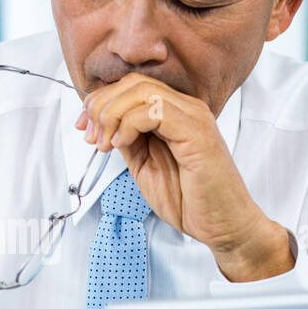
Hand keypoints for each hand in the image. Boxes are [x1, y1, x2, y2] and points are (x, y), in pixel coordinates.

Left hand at [76, 73, 294, 281]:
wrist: (223, 225)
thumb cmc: (191, 200)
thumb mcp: (145, 166)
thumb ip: (129, 142)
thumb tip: (105, 126)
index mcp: (175, 114)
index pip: (132, 87)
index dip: (101, 102)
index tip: (84, 126)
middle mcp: (186, 108)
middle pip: (133, 83)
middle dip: (101, 106)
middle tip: (90, 135)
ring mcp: (194, 117)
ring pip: (141, 91)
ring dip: (111, 115)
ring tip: (103, 144)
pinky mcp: (197, 133)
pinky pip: (155, 111)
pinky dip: (128, 124)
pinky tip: (121, 145)